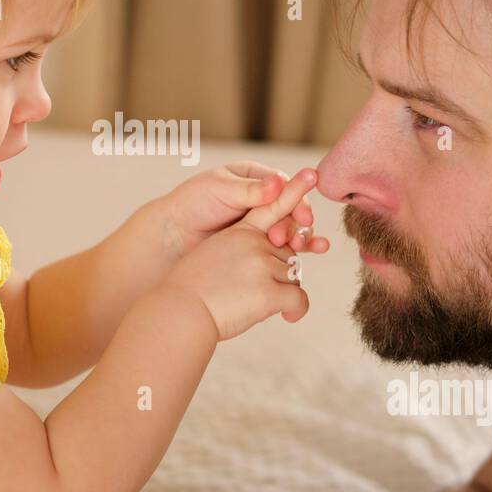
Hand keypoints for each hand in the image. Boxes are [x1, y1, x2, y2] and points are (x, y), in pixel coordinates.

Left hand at [157, 163, 329, 260]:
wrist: (174, 235)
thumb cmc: (192, 204)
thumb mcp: (219, 190)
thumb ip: (250, 190)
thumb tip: (280, 182)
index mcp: (257, 179)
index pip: (287, 188)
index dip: (298, 202)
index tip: (302, 217)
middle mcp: (265, 200)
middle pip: (293, 210)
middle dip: (295, 224)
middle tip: (285, 239)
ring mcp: (264, 224)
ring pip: (293, 229)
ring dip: (301, 238)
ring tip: (301, 249)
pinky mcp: (261, 246)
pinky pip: (284, 246)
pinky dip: (297, 251)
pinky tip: (310, 255)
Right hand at [159, 167, 320, 340]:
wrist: (179, 310)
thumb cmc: (190, 288)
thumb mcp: (212, 254)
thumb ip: (238, 249)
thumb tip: (260, 256)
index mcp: (240, 231)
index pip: (273, 206)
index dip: (294, 191)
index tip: (311, 174)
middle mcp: (255, 243)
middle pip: (289, 252)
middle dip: (282, 271)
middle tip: (263, 289)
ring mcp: (263, 265)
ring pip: (295, 276)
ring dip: (286, 292)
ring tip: (267, 305)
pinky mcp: (269, 291)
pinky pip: (300, 299)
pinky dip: (297, 310)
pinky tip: (287, 316)